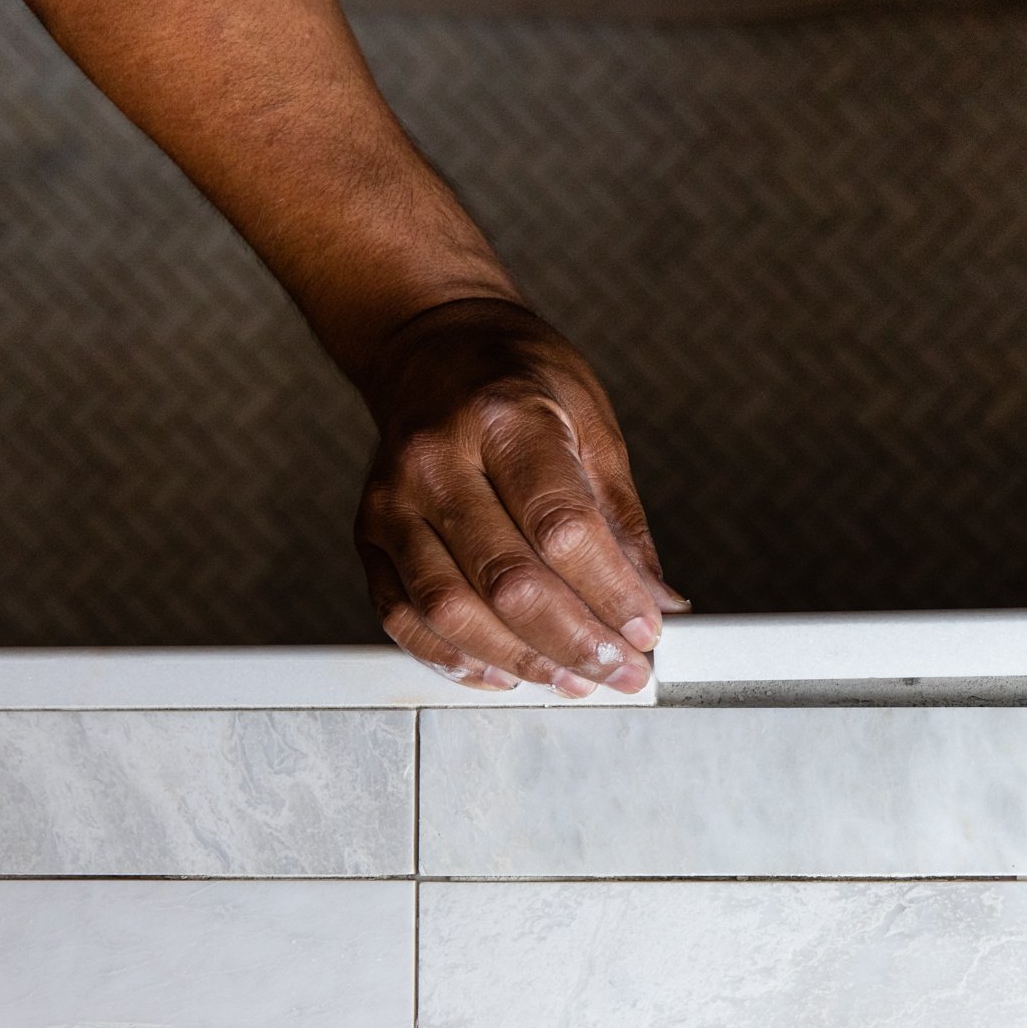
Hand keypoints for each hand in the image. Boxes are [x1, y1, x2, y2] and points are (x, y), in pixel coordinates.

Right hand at [351, 299, 687, 694]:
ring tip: (572, 680)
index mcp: (506, 418)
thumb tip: (658, 601)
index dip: (609, 591)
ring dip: (520, 659)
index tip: (648, 630)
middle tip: (621, 671)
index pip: (561, 526)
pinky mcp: (368, 533)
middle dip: (574, 641)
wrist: (432, 347)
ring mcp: (392, 500)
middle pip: (506, 579)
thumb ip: (620, 519)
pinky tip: (504, 672)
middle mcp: (437, 459)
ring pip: (450, 609)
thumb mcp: (592, 424)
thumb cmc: (520, 380)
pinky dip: (453, 658)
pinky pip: (401, 615)